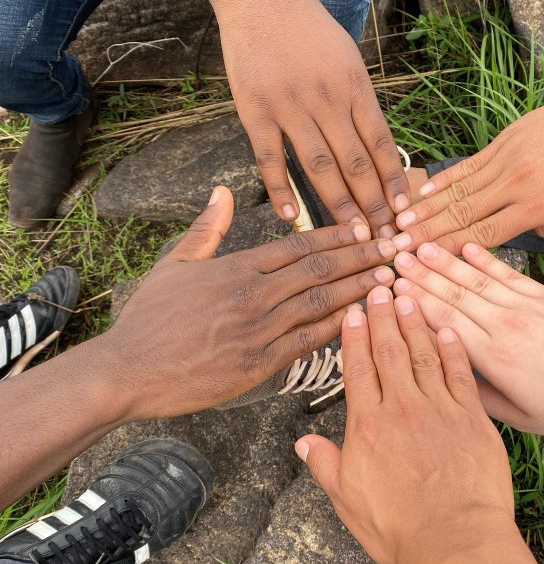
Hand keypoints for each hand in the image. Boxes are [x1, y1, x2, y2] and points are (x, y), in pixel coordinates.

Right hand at [105, 186, 396, 419]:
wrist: (129, 370)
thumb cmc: (149, 319)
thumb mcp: (175, 264)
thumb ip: (207, 229)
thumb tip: (222, 193)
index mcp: (237, 266)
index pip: (300, 245)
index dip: (338, 235)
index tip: (365, 226)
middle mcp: (255, 293)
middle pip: (321, 269)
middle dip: (362, 256)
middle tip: (394, 247)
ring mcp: (260, 328)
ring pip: (322, 302)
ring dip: (361, 289)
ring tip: (391, 278)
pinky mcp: (261, 362)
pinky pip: (310, 341)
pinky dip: (339, 328)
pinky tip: (364, 319)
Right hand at [217, 0, 410, 238]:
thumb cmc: (309, 31)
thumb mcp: (347, 59)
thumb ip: (360, 103)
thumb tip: (381, 150)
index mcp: (354, 86)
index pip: (381, 143)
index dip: (394, 182)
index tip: (404, 212)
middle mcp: (325, 98)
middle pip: (355, 162)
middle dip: (374, 204)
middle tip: (385, 238)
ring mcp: (289, 107)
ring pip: (318, 167)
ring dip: (339, 205)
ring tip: (353, 237)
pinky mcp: (255, 112)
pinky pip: (270, 160)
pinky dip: (281, 191)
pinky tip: (293, 218)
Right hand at [295, 286, 513, 563]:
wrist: (454, 540)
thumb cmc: (398, 526)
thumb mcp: (347, 500)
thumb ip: (325, 466)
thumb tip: (303, 445)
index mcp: (369, 425)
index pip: (358, 369)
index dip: (354, 338)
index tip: (353, 313)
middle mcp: (402, 408)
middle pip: (390, 352)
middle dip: (383, 318)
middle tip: (380, 289)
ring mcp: (440, 410)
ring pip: (424, 354)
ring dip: (416, 323)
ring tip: (410, 296)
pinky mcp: (472, 419)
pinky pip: (460, 374)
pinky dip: (453, 350)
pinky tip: (448, 330)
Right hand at [392, 242, 543, 442]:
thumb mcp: (523, 419)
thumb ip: (481, 397)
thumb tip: (448, 379)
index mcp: (496, 360)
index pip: (443, 323)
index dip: (414, 304)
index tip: (391, 290)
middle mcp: (507, 327)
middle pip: (453, 295)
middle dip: (420, 276)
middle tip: (393, 257)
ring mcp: (528, 308)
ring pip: (476, 280)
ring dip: (445, 261)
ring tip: (418, 245)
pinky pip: (508, 274)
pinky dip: (485, 259)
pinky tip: (466, 246)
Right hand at [393, 73, 543, 253]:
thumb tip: (520, 234)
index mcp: (536, 209)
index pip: (482, 235)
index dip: (449, 251)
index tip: (424, 263)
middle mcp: (515, 185)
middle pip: (461, 214)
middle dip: (426, 233)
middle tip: (396, 247)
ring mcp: (507, 159)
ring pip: (458, 188)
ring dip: (426, 208)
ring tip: (399, 222)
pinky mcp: (505, 139)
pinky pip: (469, 165)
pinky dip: (445, 179)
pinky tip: (424, 191)